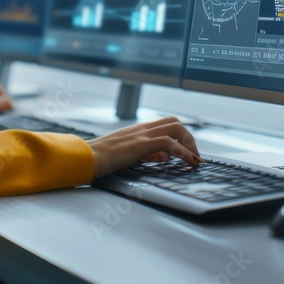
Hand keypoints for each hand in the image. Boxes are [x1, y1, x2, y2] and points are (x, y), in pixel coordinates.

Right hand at [86, 116, 200, 178]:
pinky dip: (184, 152)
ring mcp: (142, 134)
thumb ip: (148, 153)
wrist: (88, 158)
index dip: (181, 136)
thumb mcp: (129, 154)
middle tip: (194, 155)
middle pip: (175, 122)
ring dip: (190, 144)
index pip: (167, 124)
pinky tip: (190, 162)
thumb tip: (165, 157)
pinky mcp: (141, 144)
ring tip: (195, 160)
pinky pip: (170, 143)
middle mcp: (142, 128)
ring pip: (176, 127)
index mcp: (139, 130)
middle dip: (189, 138)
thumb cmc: (103, 159)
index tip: (189, 152)